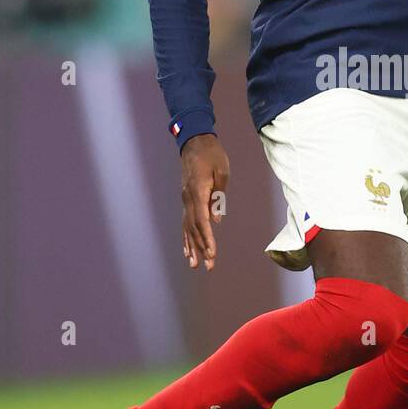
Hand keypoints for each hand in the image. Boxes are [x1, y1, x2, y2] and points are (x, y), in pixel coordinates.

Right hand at [180, 134, 229, 270]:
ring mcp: (185, 200)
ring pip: (187, 228)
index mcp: (198, 191)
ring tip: (195, 265)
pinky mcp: (186, 200)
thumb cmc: (212, 155)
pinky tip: (188, 250)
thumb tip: (216, 220)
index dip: (207, 238)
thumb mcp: (222, 171)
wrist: (195, 142)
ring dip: (192, 247)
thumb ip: (219, 196)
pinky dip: (186, 237)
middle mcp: (188, 199)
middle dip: (201, 249)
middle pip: (194, 229)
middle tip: (208, 266)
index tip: (212, 252)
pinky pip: (185, 222)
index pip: (202, 220)